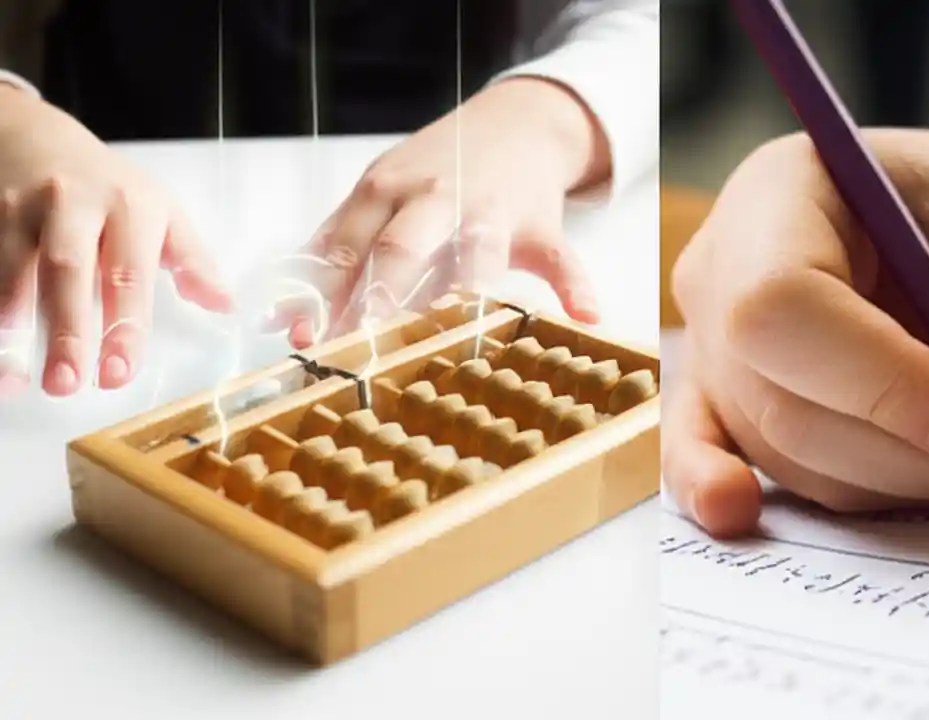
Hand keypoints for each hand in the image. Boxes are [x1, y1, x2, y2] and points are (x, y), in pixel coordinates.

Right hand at [0, 86, 230, 395]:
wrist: (35, 135)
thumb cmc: (109, 188)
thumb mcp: (162, 212)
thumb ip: (192, 261)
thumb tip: (225, 305)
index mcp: (129, 208)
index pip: (129, 274)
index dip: (125, 326)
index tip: (119, 375)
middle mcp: (73, 203)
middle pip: (68, 271)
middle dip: (67, 330)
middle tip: (67, 385)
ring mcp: (21, 206)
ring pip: (12, 268)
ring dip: (11, 326)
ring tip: (13, 382)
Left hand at [281, 77, 607, 347]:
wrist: (516, 124)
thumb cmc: (433, 173)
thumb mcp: (379, 195)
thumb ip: (335, 253)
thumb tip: (279, 323)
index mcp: (385, 190)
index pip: (346, 245)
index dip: (322, 294)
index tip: (302, 341)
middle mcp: (434, 198)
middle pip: (403, 247)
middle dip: (382, 294)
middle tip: (365, 341)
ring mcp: (491, 210)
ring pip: (478, 254)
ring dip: (467, 293)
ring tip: (456, 330)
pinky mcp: (539, 224)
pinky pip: (560, 258)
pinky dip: (577, 287)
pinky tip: (586, 316)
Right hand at [663, 130, 928, 536]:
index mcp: (774, 196)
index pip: (782, 305)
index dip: (877, 383)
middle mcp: (718, 274)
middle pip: (782, 398)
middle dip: (909, 449)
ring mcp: (709, 348)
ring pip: (785, 453)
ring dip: (903, 478)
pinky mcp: (718, 406)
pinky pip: (715, 462)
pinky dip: (733, 495)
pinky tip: (736, 511)